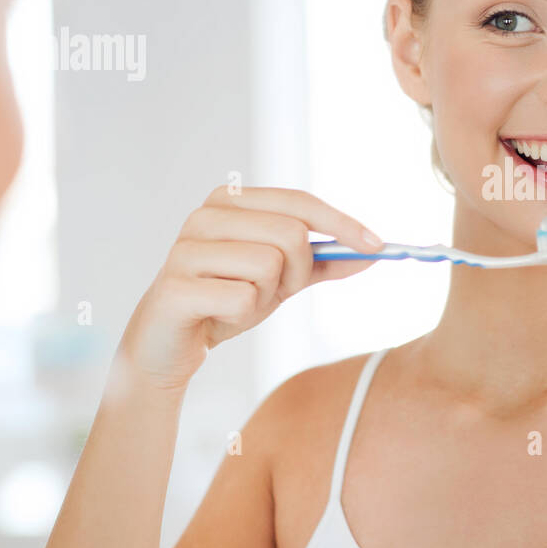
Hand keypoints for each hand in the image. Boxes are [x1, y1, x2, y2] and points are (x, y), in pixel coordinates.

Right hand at [114, 185, 382, 392]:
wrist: (167, 346)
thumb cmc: (225, 303)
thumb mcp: (281, 280)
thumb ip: (323, 263)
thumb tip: (373, 252)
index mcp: (230, 201)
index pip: (299, 203)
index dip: (342, 224)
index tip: (379, 246)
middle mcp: (206, 216)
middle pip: (290, 235)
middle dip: (298, 272)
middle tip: (276, 292)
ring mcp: (186, 249)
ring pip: (269, 266)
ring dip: (266, 296)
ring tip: (239, 303)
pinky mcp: (175, 287)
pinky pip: (243, 299)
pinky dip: (243, 316)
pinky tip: (218, 316)